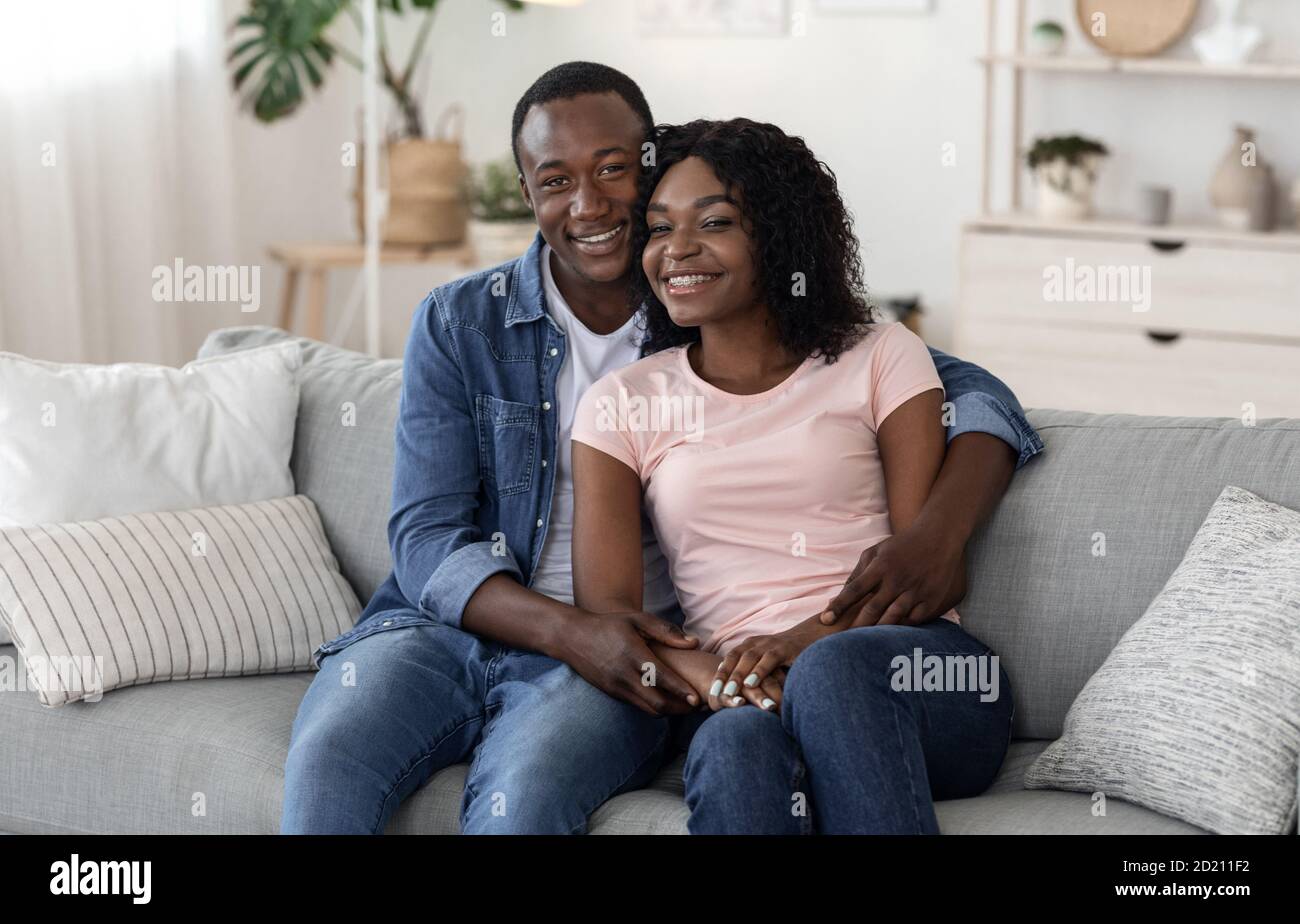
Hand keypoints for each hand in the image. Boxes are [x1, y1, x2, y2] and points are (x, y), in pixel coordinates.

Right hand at [556, 609, 701, 715]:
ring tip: (686, 706)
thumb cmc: (609, 625)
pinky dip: (654, 707)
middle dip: (680, 708)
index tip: (698, 698)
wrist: (573, 637)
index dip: (681, 690)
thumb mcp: (637, 620)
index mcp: (632, 654)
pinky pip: (638, 705)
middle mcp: (624, 675)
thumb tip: (693, 643)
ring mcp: (616, 687)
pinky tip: (667, 701)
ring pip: (648, 709)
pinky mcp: (612, 694)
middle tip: (698, 706)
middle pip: (657, 702)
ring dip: (669, 711)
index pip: (661, 678)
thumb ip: (666, 632)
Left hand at [707, 619, 824, 712]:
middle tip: (714, 695)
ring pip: (748, 658)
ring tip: (729, 692)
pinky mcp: (785, 648)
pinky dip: (758, 671)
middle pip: (734, 658)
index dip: (719, 674)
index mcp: (750, 645)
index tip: (709, 692)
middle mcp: (757, 643)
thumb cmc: (787, 656)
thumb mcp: (767, 663)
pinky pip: (768, 659)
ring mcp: (770, 644)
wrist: (813, 636)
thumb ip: (753, 674)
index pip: (729, 659)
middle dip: (723, 677)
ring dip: (737, 675)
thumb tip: (737, 696)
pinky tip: (751, 683)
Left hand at [819, 521, 966, 629]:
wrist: (939, 537)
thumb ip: (857, 573)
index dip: (838, 606)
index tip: (825, 620)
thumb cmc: (901, 545)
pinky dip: (901, 628)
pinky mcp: (931, 599)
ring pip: (893, 617)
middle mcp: (897, 579)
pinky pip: (913, 620)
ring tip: (864, 642)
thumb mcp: (876, 552)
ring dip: (877, 631)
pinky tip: (891, 635)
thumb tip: (839, 596)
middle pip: (872, 608)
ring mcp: (916, 590)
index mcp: (881, 566)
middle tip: (842, 641)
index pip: (854, 589)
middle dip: (855, 626)